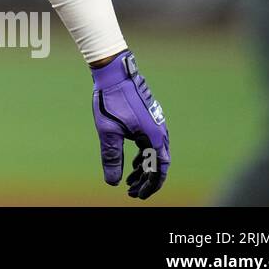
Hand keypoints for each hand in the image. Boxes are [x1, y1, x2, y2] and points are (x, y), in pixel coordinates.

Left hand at [91, 50, 169, 198]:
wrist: (115, 72)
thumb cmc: (111, 100)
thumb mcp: (108, 132)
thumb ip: (112, 157)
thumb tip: (112, 182)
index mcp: (154, 137)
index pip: (157, 171)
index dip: (149, 186)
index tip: (137, 196)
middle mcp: (160, 132)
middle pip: (158, 164)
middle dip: (147, 180)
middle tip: (131, 191)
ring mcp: (156, 124)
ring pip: (155, 154)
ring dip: (145, 169)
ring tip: (130, 180)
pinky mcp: (150, 119)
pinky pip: (151, 143)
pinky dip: (144, 156)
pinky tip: (134, 161)